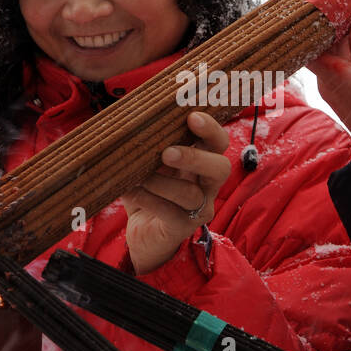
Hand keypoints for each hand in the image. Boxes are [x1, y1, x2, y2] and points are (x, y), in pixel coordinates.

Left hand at [121, 112, 231, 275]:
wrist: (143, 234)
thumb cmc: (148, 191)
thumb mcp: (148, 163)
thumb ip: (147, 143)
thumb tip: (130, 118)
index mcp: (203, 161)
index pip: (218, 141)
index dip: (210, 128)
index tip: (192, 116)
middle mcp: (208, 184)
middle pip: (220, 168)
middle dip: (195, 157)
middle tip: (167, 152)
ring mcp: (199, 208)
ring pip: (192, 194)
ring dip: (163, 182)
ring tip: (140, 176)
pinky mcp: (183, 227)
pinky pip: (172, 213)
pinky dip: (150, 200)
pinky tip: (132, 192)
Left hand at [307, 17, 350, 147]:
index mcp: (335, 72)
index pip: (309, 41)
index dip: (312, 22)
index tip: (320, 4)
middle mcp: (326, 81)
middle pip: (318, 46)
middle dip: (328, 26)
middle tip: (340, 3)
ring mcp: (329, 88)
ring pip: (326, 55)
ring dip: (336, 38)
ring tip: (350, 14)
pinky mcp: (337, 94)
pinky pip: (334, 66)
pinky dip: (342, 52)